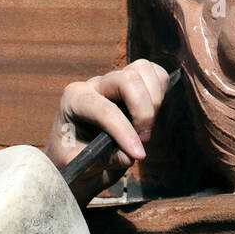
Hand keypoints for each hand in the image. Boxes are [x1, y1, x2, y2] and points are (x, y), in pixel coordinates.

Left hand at [44, 59, 170, 202]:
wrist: (76, 153)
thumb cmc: (75, 156)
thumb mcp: (82, 163)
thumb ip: (104, 158)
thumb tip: (129, 155)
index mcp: (74, 99)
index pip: (105, 109)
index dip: (125, 132)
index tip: (138, 154)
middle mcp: (94, 84)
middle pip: (127, 80)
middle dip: (143, 111)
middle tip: (144, 139)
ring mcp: (114, 80)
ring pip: (143, 70)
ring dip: (154, 99)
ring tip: (146, 127)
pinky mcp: (131, 82)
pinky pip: (153, 73)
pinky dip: (160, 90)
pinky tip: (153, 112)